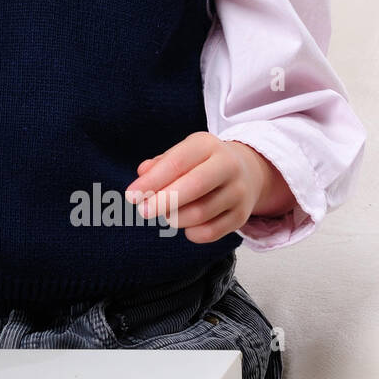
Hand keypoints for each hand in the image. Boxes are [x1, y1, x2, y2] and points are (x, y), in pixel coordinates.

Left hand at [124, 131, 293, 241]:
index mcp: (207, 145)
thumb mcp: (181, 154)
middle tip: (143, 211)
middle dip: (163, 201)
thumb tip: (142, 173)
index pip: (177, 163)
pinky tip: (185, 225)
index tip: (131, 195)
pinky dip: (191, 232)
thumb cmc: (201, 163)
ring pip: (201, 213)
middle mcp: (228, 166)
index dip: (152, 181)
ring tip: (166, 214)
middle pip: (195, 186)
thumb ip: (160, 164)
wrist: (246, 172)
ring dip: (175, 218)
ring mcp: (238, 192)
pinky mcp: (241, 215)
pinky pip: (211, 232)